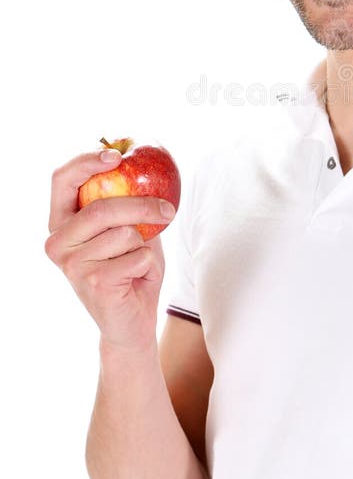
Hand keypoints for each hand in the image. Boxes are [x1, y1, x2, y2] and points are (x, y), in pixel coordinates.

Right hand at [45, 148, 175, 351]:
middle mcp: (58, 242)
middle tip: (168, 209)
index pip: (62, 180)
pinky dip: (148, 265)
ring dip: (145, 244)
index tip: (117, 156)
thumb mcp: (129, 229)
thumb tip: (150, 167)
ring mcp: (72, 265)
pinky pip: (138, 257)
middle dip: (142, 205)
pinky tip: (136, 279)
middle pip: (101, 208)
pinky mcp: (94, 283)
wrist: (132, 322)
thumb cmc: (131, 268)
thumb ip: (129, 202)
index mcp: (61, 222)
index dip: (86, 162)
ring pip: (125, 234)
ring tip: (138, 260)